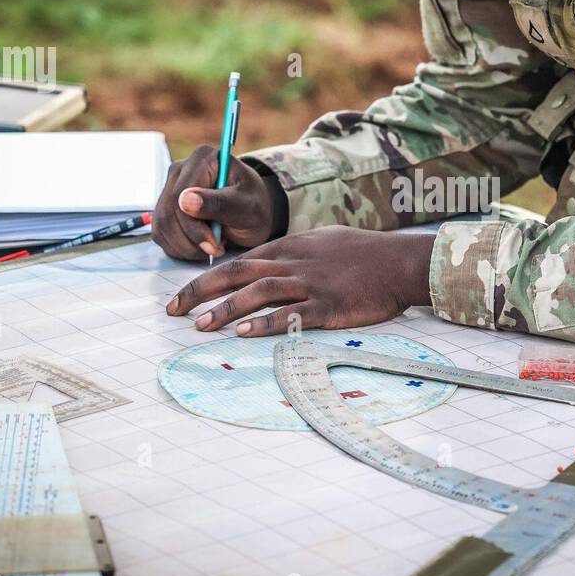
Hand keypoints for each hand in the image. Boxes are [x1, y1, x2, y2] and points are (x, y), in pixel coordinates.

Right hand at [152, 146, 281, 260]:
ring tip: (212, 247)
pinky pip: (161, 234)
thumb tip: (185, 201)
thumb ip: (219, 203)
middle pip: (168, 212)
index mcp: (203, 158)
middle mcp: (181, 170)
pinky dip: (179, 248)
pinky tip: (201, 246)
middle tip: (216, 250)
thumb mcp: (247, 207)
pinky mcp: (165, 208)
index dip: (193, 226)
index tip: (213, 244)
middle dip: (191, 240)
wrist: (251, 215)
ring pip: (162, 225)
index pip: (180, 195)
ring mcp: (169, 188)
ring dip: (185, 247)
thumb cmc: (254, 206)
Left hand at [165, 226, 434, 334]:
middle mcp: (294, 262)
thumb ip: (295, 251)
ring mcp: (311, 284)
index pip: (239, 260)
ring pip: (259, 291)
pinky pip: (292, 315)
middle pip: (237, 272)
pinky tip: (244, 334)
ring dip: (226, 308)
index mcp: (291, 246)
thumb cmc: (366, 254)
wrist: (401, 262)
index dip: (206, 278)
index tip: (183, 296)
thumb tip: (270, 262)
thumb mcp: (325, 241)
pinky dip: (266, 323)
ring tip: (201, 325)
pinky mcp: (329, 306)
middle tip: (173, 310)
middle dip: (201, 291)